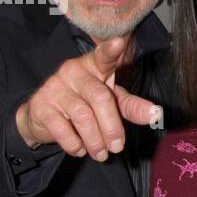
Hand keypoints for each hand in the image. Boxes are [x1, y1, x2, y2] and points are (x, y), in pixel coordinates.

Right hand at [15, 36, 161, 160]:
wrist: (43, 116)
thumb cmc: (83, 103)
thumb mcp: (109, 100)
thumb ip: (130, 106)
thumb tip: (155, 114)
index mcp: (94, 66)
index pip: (103, 56)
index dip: (111, 50)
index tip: (120, 41)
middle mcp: (73, 71)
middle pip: (100, 98)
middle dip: (112, 128)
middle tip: (117, 147)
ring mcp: (55, 87)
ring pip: (83, 116)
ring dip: (96, 141)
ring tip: (102, 154)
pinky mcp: (41, 106)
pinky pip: (62, 129)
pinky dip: (75, 144)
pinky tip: (80, 149)